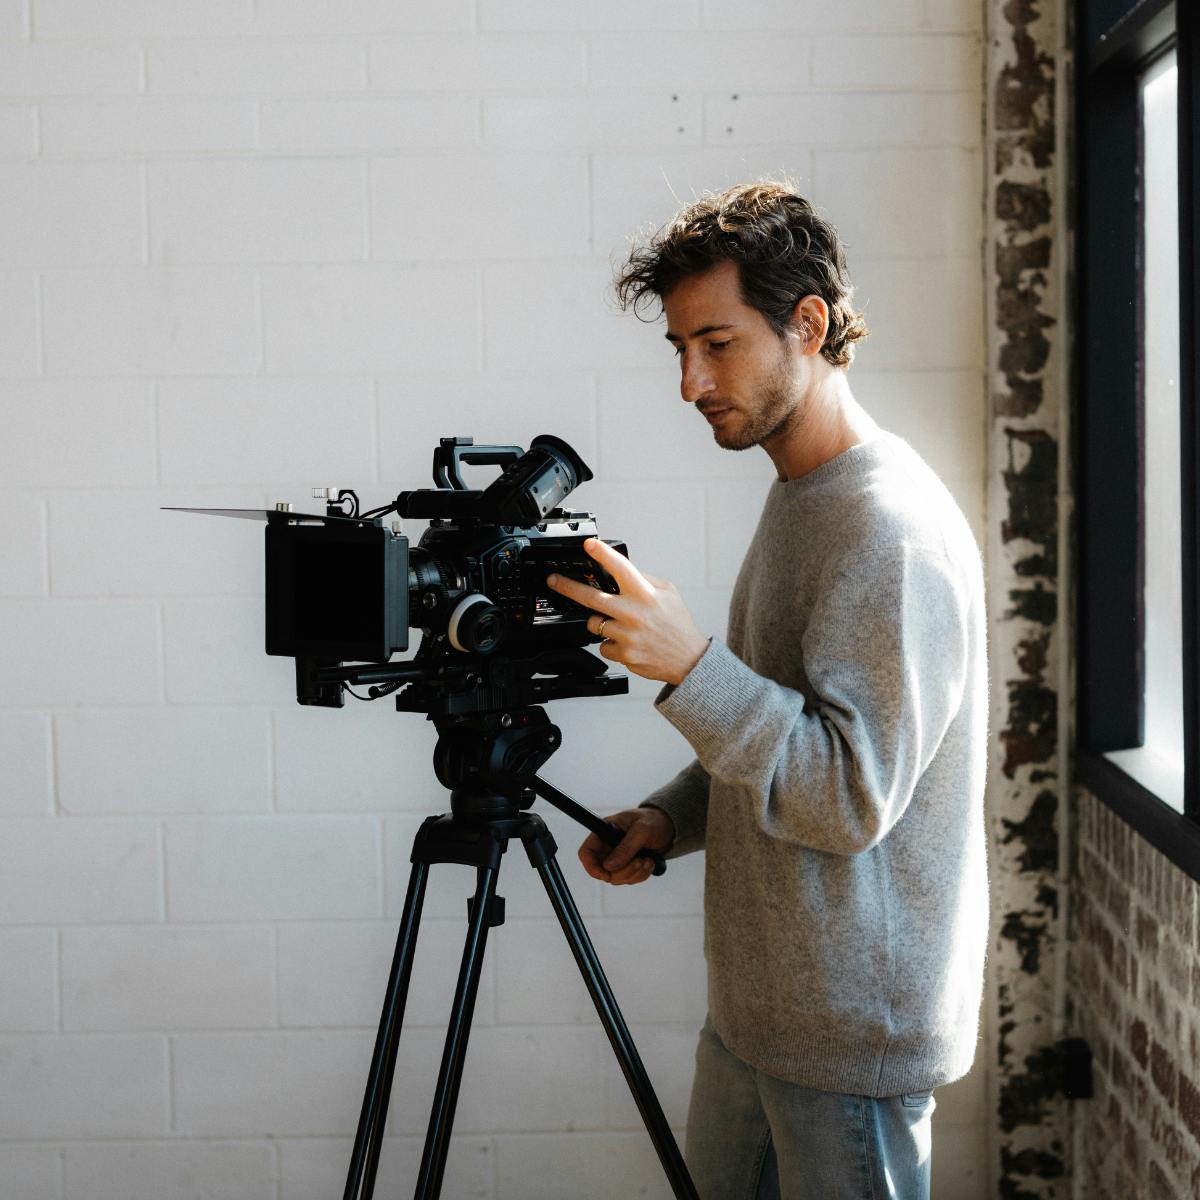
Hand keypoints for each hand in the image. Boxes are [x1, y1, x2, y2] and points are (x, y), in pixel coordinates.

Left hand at [546, 538, 709, 685]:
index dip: (602, 554)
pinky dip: (610, 643)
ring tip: (620, 624)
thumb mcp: (669, 593)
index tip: (588, 545)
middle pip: (591, 597)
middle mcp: (633, 613)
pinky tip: (627, 642)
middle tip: (553, 580)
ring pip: (594, 623)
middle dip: (567, 587)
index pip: (621, 568)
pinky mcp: (623, 653)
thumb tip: (623, 568)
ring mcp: (626, 634)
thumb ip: (645, 579)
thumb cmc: (678, 624)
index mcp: (645, 594)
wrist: (688, 659)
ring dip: (600, 622)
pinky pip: (602, 645)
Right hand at [579, 807, 674, 885]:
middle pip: (602, 870)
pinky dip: (641, 874)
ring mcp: (617, 858)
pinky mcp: (628, 866)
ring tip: (648, 859)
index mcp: (604, 832)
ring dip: (635, 873)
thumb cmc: (653, 821)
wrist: (668, 826)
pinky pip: (629, 879)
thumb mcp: (641, 830)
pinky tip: (651, 862)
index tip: (607, 874)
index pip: (586, 853)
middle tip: (640, 861)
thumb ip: (625, 848)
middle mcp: (608, 846)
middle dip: (622, 871)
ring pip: (616, 878)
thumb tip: (609, 867)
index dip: (592, 867)